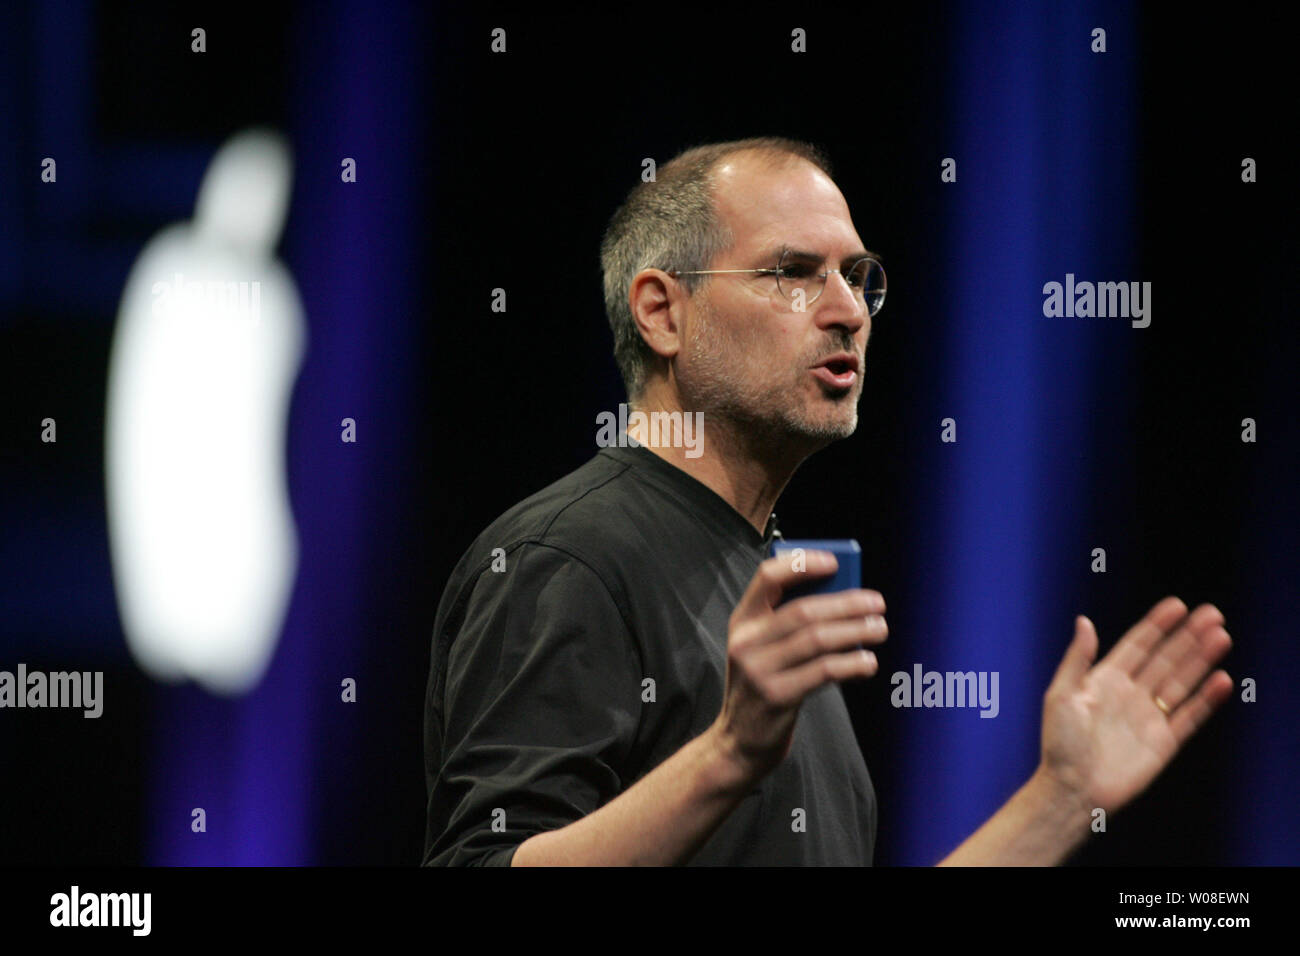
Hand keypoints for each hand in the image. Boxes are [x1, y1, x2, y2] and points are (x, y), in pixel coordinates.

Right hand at [711, 550, 886, 780]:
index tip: (834, 562)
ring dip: (855, 630)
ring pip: (816, 639)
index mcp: (742, 621)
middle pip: (803, 610)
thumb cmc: (762, 688)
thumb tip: (844, 601)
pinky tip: (869, 662)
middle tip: (877, 603)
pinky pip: (823, 671)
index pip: (768, 577)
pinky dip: (851, 663)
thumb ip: (789, 625)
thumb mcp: (762, 650)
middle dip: (846, 603)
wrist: (737, 743)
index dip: (802, 564)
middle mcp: (747, 642)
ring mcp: (759, 670)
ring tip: (880, 629)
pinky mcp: (777, 696)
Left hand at [1038, 597, 1232, 813]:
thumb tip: (1084, 621)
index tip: (1177, 605)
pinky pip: (1190, 716)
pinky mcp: (1163, 742)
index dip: (1157, 626)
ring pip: (1182, 682)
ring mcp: (1149, 717)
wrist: (1072, 790)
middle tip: (1212, 614)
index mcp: (1105, 680)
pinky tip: (1221, 680)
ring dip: (1202, 660)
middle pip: (1166, 659)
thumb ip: (1077, 659)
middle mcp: (1130, 694)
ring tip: (1221, 636)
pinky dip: (1206, 699)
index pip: (1137, 646)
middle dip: (1188, 636)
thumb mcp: (1061, 695)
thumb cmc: (1059, 744)